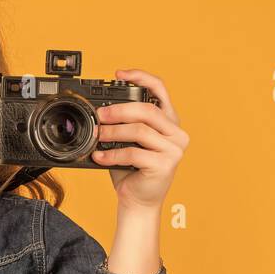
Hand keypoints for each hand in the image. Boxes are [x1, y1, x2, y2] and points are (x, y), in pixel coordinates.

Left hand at [92, 68, 188, 211]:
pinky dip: (112, 154)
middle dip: (119, 109)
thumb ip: (123, 123)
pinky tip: (100, 156)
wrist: (138, 200)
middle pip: (147, 110)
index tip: (119, 74)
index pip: (161, 90)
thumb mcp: (127, 140)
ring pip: (140, 130)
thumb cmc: (131, 169)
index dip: (141, 77)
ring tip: (97, 136)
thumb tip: (100, 109)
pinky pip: (134, 153)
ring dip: (113, 131)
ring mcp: (174, 149)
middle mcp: (177, 133)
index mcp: (169, 121)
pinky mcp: (165, 165)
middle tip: (99, 115)